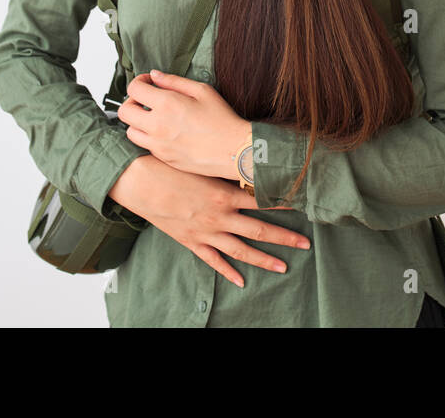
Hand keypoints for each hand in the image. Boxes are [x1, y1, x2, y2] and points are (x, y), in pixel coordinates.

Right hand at [106, 155, 306, 288]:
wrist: (139, 182)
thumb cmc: (168, 166)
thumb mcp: (200, 164)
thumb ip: (223, 171)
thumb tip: (244, 167)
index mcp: (224, 194)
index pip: (261, 200)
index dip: (283, 204)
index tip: (302, 206)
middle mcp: (219, 216)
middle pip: (259, 229)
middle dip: (284, 237)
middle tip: (305, 243)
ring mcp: (206, 232)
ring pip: (241, 250)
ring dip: (264, 259)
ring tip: (283, 267)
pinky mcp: (191, 241)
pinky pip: (213, 260)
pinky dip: (228, 271)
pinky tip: (241, 281)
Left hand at [119, 69, 250, 179]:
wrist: (234, 151)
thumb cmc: (222, 119)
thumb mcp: (202, 91)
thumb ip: (174, 81)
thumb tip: (154, 76)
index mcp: (167, 104)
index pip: (134, 89)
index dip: (139, 81)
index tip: (148, 82)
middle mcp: (157, 125)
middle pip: (124, 111)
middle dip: (132, 101)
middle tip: (146, 100)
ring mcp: (158, 145)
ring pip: (130, 131)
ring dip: (137, 122)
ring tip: (154, 118)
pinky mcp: (163, 158)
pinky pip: (145, 146)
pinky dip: (149, 137)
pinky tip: (165, 132)